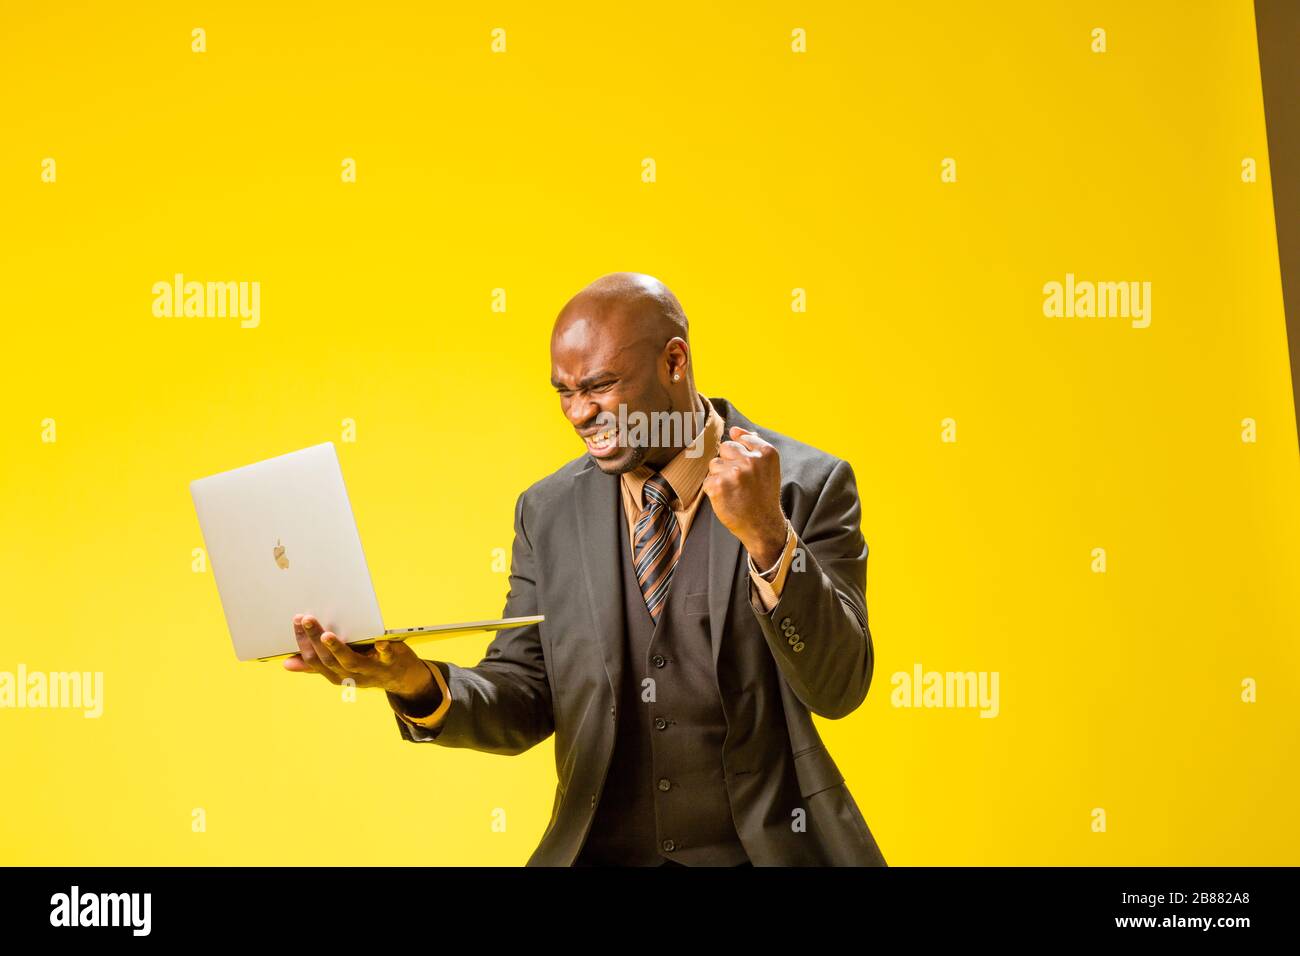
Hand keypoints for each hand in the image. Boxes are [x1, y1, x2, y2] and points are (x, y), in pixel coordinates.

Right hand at [283, 614, 434, 701]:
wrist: (404, 678)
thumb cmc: (368, 666)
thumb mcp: (341, 668)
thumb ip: (316, 665)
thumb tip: (286, 663)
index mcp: (337, 675)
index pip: (314, 660)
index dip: (303, 642)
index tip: (297, 621)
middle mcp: (352, 675)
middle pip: (329, 660)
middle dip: (315, 640)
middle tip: (306, 619)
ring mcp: (372, 670)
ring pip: (351, 662)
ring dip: (338, 648)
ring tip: (327, 634)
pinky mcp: (391, 662)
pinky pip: (387, 657)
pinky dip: (384, 650)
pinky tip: (380, 641)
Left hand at [703, 426, 787, 568]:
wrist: (762, 525)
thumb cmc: (763, 495)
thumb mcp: (767, 467)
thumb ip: (753, 444)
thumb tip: (734, 430)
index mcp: (766, 452)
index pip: (740, 439)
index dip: (741, 456)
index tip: (748, 472)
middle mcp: (751, 460)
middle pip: (725, 448)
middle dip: (728, 462)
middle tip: (740, 482)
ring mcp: (734, 472)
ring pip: (714, 464)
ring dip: (720, 476)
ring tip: (734, 491)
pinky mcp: (718, 485)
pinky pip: (708, 480)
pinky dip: (713, 490)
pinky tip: (727, 499)